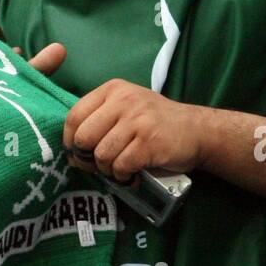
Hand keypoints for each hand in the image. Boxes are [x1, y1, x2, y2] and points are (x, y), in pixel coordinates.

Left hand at [62, 79, 206, 182]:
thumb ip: (99, 118)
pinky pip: (121, 166)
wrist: (196, 130)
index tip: (77, 153)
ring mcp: (138, 121)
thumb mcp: (126, 106)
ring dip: (108, 169)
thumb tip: (71, 149)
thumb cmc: (154, 122)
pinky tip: (132, 174)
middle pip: (84, 137)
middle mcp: (123, 101)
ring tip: (120, 168)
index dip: (69, 140)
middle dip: (87, 158)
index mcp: (112, 90)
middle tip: (98, 165)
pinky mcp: (150, 142)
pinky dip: (123, 176)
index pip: (74, 115)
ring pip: (102, 155)